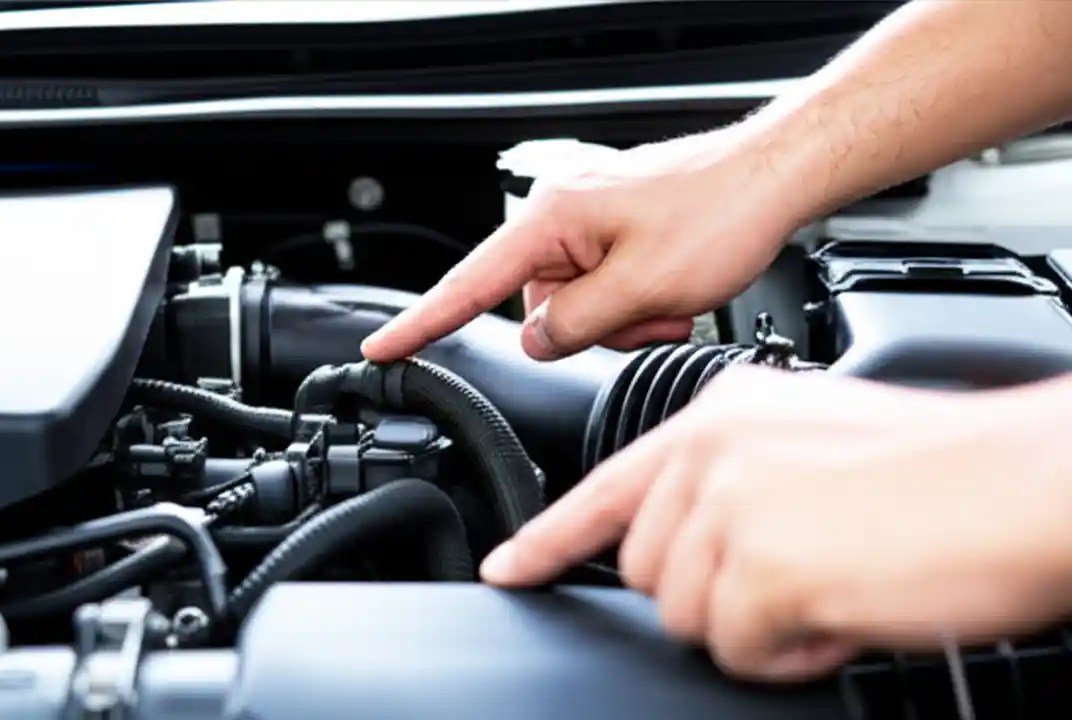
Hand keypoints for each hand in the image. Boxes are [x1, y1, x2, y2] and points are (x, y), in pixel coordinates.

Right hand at [360, 127, 810, 362]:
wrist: (773, 178)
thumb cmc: (720, 214)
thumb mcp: (643, 290)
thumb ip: (575, 326)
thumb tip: (538, 341)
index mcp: (553, 219)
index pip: (470, 284)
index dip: (422, 323)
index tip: (382, 346)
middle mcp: (561, 212)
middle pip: (540, 306)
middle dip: (592, 328)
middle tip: (648, 314)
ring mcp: (589, 217)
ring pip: (576, 304)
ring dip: (622, 319)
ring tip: (669, 300)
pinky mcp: (614, 226)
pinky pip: (603, 284)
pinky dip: (635, 302)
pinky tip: (671, 291)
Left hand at [478, 366, 1071, 680]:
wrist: (1019, 484)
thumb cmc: (938, 472)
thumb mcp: (810, 443)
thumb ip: (732, 479)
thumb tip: (695, 537)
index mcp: (717, 417)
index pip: (606, 488)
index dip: (548, 539)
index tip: (511, 567)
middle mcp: (708, 454)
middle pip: (646, 572)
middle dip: (711, 594)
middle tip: (798, 573)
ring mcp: (726, 509)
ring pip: (685, 617)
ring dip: (755, 625)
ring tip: (829, 586)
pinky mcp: (755, 568)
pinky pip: (736, 651)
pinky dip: (789, 652)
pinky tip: (840, 610)